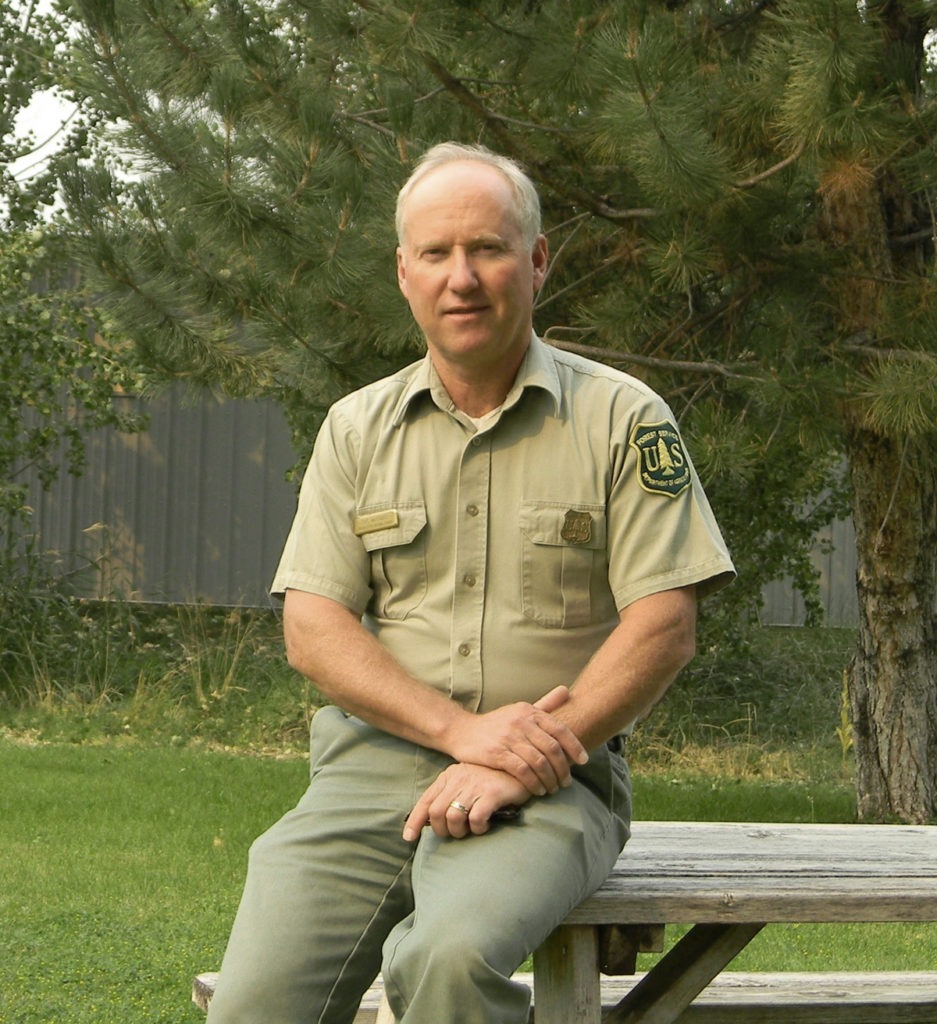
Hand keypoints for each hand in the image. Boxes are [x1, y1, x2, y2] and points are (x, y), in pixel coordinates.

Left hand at [403, 763, 529, 841]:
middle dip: (441, 830)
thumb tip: (433, 820)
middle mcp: (460, 778)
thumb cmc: (493, 779)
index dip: (415, 821)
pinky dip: (477, 828)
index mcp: (450, 776)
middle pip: (436, 812)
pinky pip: (475, 818)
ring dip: (459, 831)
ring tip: (470, 830)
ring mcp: (475, 785)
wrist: (523, 766)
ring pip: (453, 816)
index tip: (408, 837)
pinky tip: (484, 826)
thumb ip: (451, 796)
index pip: (426, 800)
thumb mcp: (467, 782)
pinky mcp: (492, 793)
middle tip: (454, 834)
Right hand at [443, 685, 587, 796]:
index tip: (583, 761)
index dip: (575, 746)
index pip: (560, 729)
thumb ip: (545, 703)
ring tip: (553, 789)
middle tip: (567, 781)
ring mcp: (508, 737)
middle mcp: (520, 722)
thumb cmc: (496, 724)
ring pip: (539, 762)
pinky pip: (522, 771)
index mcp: (528, 711)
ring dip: (550, 779)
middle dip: (563, 768)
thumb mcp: (520, 710)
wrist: (462, 731)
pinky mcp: (496, 753)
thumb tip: (567, 690)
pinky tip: (537, 790)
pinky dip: (534, 783)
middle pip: (552, 748)